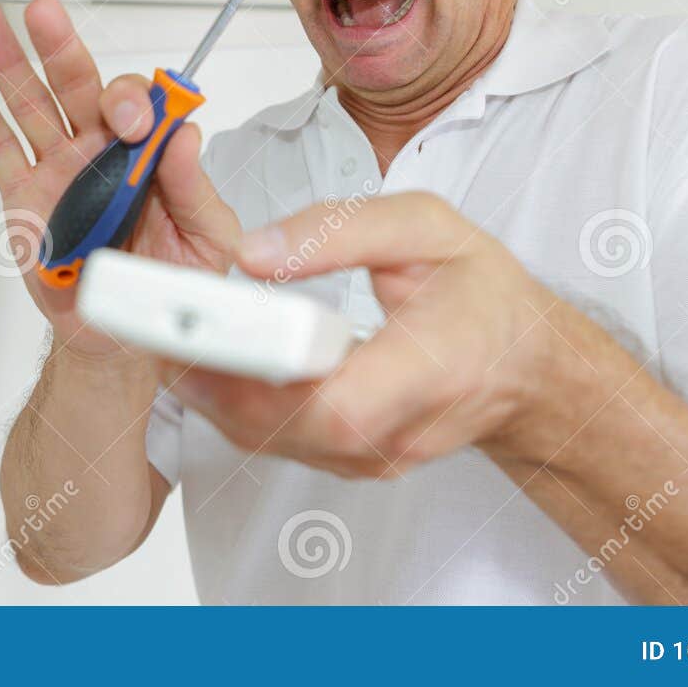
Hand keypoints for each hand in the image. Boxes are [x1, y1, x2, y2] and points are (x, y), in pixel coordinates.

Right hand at [0, 0, 241, 357]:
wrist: (123, 336)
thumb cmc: (169, 283)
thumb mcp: (208, 240)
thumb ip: (197, 190)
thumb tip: (186, 137)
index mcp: (147, 154)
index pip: (138, 105)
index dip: (133, 101)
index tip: (132, 119)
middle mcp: (100, 152)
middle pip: (76, 85)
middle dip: (59, 47)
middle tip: (44, 15)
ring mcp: (59, 171)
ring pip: (31, 104)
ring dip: (9, 62)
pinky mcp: (25, 199)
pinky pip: (1, 149)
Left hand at [159, 191, 564, 477]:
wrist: (527, 364)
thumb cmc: (485, 294)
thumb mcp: (428, 226)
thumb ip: (339, 231)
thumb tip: (252, 253)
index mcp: (433, 366)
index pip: (335, 400)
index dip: (257, 375)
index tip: (203, 329)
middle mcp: (401, 430)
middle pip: (286, 429)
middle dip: (212, 378)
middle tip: (160, 322)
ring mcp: (374, 456)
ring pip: (271, 442)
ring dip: (212, 390)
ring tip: (172, 332)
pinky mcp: (351, 460)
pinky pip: (279, 441)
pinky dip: (235, 402)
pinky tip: (212, 357)